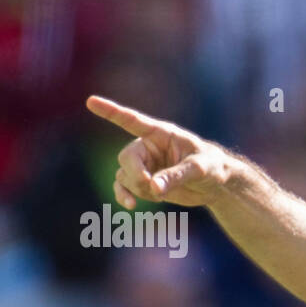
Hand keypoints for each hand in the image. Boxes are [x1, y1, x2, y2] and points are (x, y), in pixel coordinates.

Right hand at [86, 95, 232, 208]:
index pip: (132, 120)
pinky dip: (125, 196)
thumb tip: (153, 188)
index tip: (90, 101)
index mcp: (161, 133)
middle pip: (126, 157)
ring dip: (137, 189)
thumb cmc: (211, 167)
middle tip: (153, 188)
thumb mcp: (199, 169)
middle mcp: (148, 146)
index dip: (111, 111)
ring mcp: (144, 164)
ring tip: (160, 195)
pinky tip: (131, 205)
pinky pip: (123, 187)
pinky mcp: (144, 181)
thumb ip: (176, 176)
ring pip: (124, 175)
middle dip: (137, 175)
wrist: (215, 184)